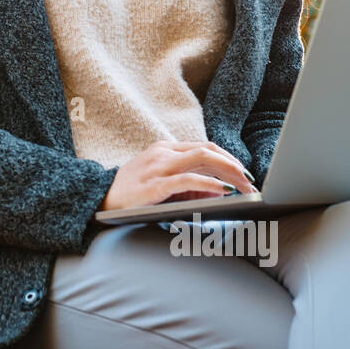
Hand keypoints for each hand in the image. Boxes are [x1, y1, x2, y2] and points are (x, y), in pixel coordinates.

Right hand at [98, 141, 257, 211]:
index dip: (229, 159)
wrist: (99, 200)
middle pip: (208, 151)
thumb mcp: (161, 182)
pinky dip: (209, 184)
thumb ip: (187, 183)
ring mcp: (158, 166)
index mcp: (165, 149)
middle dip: (234, 166)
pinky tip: (223, 191)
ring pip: (202, 159)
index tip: (245, 174)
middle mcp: (163, 152)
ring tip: (243, 186)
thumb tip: (220, 191)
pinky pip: (188, 180)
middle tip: (251, 182)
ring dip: (228, 173)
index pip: (205, 147)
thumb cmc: (131, 194)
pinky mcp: (155, 185)